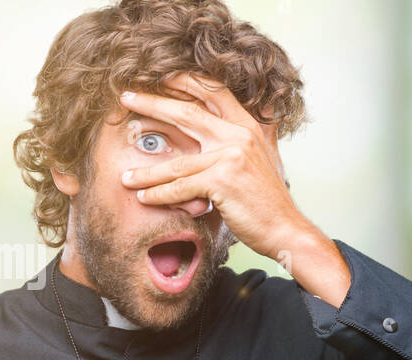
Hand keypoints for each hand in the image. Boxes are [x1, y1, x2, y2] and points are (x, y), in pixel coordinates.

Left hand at [118, 73, 302, 259]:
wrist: (285, 229)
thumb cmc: (270, 200)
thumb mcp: (268, 157)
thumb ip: (258, 133)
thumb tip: (258, 109)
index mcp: (248, 126)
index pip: (213, 92)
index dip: (184, 81)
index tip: (159, 78)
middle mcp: (238, 136)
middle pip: (186, 113)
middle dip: (152, 104)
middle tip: (126, 98)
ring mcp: (230, 157)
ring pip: (177, 162)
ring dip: (147, 172)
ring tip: (126, 176)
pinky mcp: (221, 181)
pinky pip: (180, 187)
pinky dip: (160, 195)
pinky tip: (145, 198)